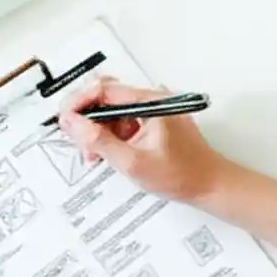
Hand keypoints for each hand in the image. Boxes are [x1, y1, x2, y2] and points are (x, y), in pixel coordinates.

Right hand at [58, 78, 228, 203]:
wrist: (211, 186)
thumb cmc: (181, 175)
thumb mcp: (133, 162)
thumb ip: (99, 141)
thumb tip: (72, 123)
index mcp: (150, 102)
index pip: (104, 90)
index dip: (80, 102)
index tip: (65, 119)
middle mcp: (152, 100)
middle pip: (106, 98)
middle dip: (87, 118)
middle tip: (76, 139)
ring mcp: (153, 110)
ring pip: (112, 112)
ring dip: (97, 131)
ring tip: (93, 155)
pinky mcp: (153, 122)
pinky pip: (123, 122)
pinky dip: (111, 136)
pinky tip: (106, 154)